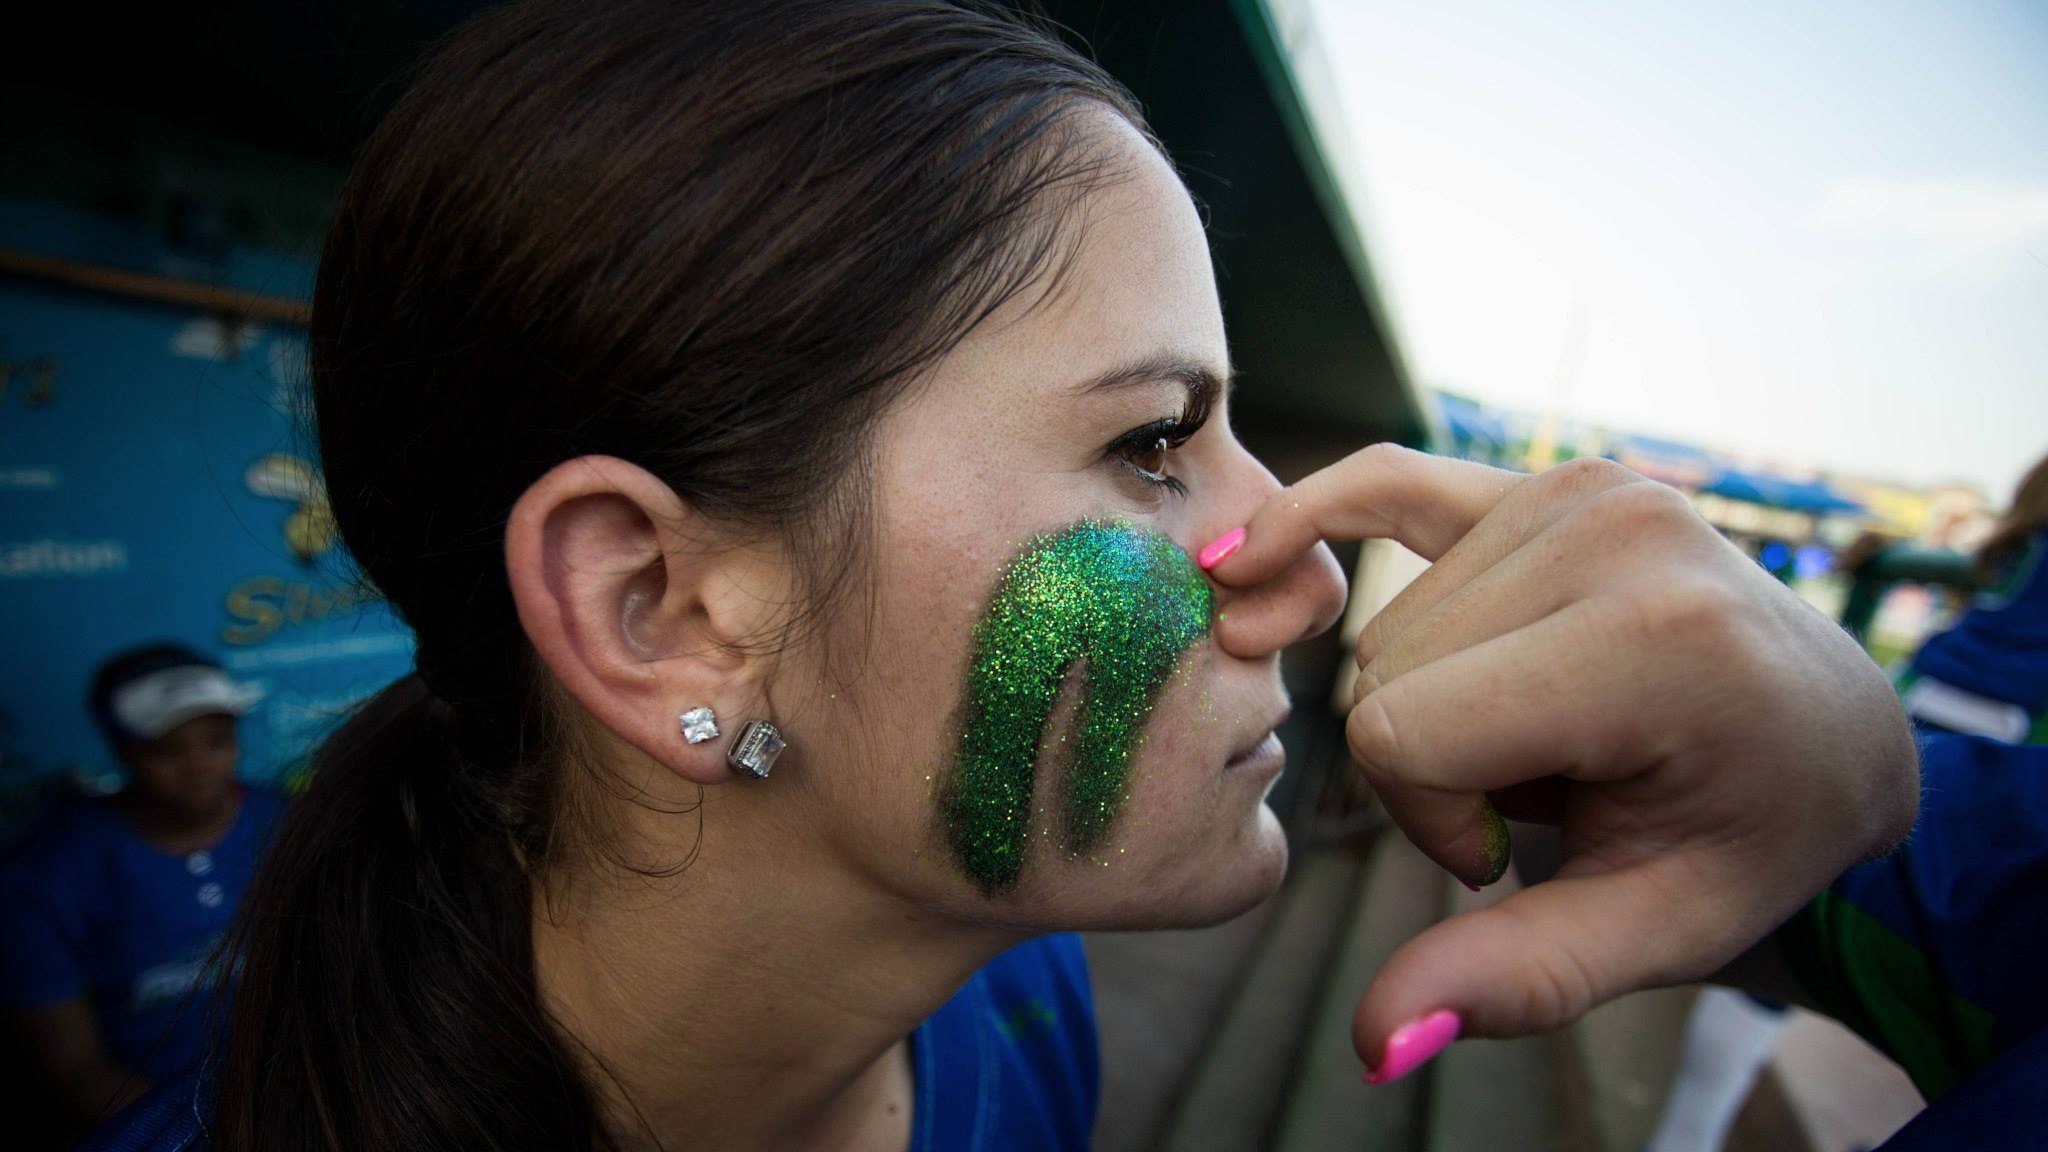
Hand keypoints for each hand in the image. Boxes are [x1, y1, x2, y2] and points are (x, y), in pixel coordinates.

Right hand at [1202, 446, 1917, 1080]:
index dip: (1433, 819)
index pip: (1405, 731)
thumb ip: (1519, 978)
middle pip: (1383, 677)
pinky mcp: (1542, 480)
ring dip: (1436, 704)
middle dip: (1435, 768)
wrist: (1835, 731)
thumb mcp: (1662, 928)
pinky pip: (1384, 483)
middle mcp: (1613, 529)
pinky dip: (1308, 520)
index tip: (1523, 850)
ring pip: (1380, 628)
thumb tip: (1374, 1040)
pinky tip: (1240, 560)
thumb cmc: (1754, 833)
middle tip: (1547, 792)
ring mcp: (1575, 490)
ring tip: (1548, 733)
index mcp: (1657, 635)